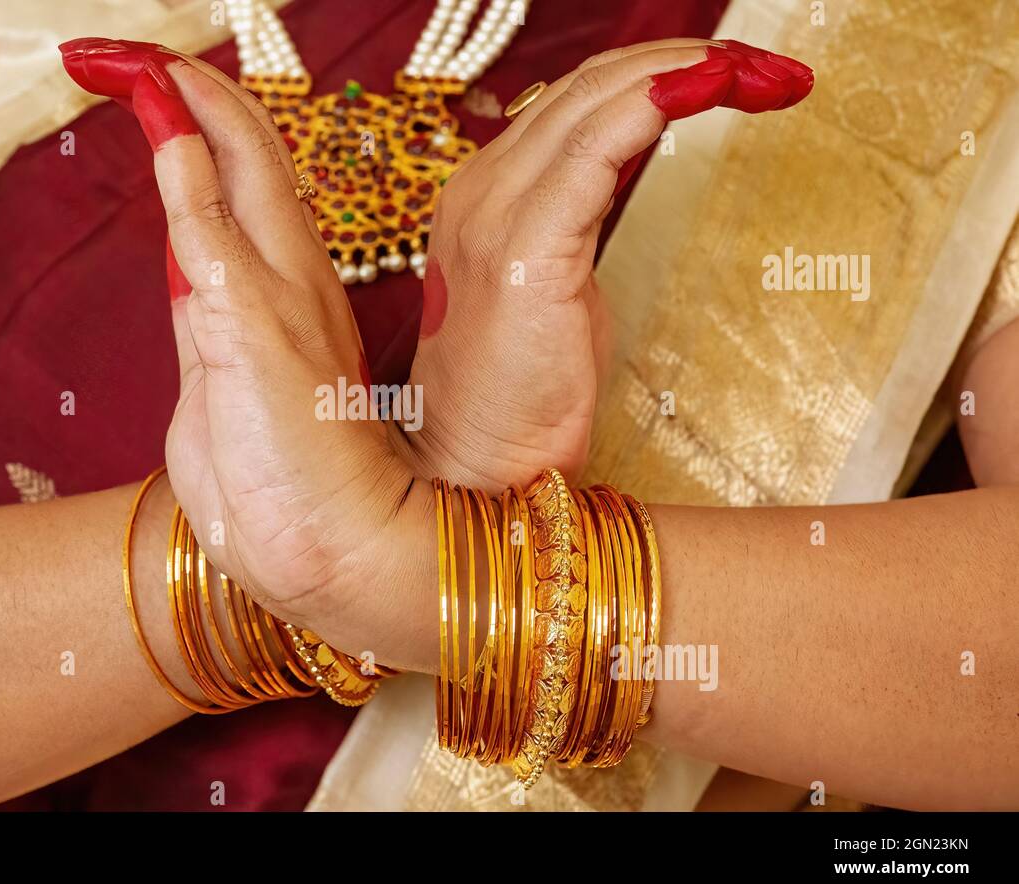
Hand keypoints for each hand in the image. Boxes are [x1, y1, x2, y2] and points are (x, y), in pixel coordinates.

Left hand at [62, 40, 431, 660]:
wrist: (331, 564)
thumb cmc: (284, 500)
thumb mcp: (233, 406)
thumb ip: (211, 337)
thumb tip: (188, 286)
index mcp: (292, 310)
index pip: (250, 202)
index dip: (213, 139)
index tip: (164, 91)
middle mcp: (294, 294)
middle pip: (251, 172)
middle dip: (203, 103)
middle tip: (149, 54)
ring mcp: (279, 313)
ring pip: (239, 189)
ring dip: (197, 119)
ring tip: (154, 63)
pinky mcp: (256, 344)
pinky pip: (215, 248)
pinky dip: (191, 190)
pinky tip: (169, 136)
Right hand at [406, 39, 813, 492]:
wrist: (476, 464)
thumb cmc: (523, 392)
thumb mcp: (560, 284)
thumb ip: (582, 213)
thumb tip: (630, 160)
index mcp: (483, 195)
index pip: (571, 103)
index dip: (652, 74)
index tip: (732, 75)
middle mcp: (478, 190)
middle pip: (585, 87)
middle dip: (681, 61)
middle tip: (764, 66)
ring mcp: (492, 213)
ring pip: (593, 102)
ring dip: (684, 72)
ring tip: (757, 71)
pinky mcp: (522, 249)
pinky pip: (596, 149)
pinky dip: (655, 105)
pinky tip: (709, 89)